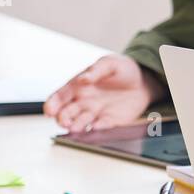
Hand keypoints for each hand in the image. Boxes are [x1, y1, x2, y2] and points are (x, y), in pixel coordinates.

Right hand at [43, 54, 167, 131]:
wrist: (143, 81)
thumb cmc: (122, 69)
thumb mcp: (110, 63)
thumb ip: (96, 70)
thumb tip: (83, 78)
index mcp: (78, 86)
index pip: (60, 97)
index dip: (52, 104)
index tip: (49, 110)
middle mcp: (83, 102)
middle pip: (66, 114)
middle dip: (62, 119)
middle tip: (65, 122)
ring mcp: (95, 113)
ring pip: (80, 124)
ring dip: (76, 127)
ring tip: (76, 128)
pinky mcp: (109, 121)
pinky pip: (100, 128)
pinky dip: (96, 130)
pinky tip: (96, 128)